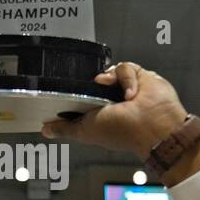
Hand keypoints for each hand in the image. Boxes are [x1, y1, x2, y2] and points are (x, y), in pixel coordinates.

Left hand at [40, 63, 190, 160]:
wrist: (153, 124)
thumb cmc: (123, 132)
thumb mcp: (85, 131)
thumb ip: (65, 129)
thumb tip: (46, 130)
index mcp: (99, 113)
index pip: (82, 96)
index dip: (76, 91)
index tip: (71, 89)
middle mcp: (112, 100)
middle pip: (94, 79)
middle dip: (93, 81)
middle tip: (96, 88)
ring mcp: (126, 88)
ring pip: (110, 70)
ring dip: (113, 81)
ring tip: (121, 97)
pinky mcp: (139, 77)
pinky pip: (126, 67)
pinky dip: (128, 79)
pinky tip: (133, 93)